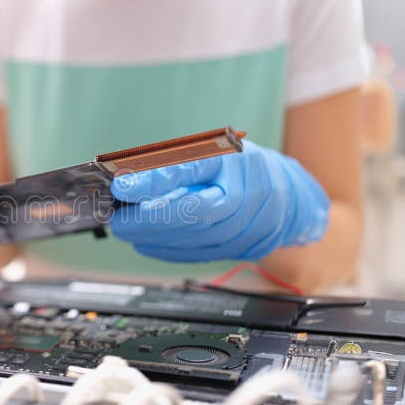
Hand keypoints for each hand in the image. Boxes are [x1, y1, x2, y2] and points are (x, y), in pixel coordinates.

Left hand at [109, 140, 328, 261]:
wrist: (286, 197)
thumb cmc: (239, 167)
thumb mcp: (207, 151)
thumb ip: (169, 165)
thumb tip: (127, 181)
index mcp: (237, 160)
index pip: (192, 169)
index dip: (155, 180)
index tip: (121, 186)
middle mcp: (249, 194)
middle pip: (195, 211)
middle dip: (150, 218)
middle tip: (118, 219)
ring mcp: (250, 226)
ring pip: (197, 238)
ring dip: (155, 237)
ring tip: (126, 230)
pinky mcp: (242, 249)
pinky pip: (200, 253)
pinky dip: (168, 250)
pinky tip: (145, 243)